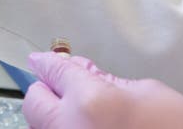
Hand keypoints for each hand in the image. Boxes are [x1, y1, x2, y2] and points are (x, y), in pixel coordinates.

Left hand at [22, 52, 182, 128]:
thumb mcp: (148, 93)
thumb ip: (106, 79)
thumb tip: (77, 69)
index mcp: (90, 102)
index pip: (54, 72)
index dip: (50, 63)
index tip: (44, 59)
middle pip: (34, 102)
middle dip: (48, 91)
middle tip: (68, 89)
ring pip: (40, 125)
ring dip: (54, 116)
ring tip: (84, 114)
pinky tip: (89, 127)